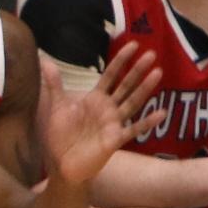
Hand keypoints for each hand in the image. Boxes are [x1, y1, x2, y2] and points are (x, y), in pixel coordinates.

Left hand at [41, 42, 164, 185]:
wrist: (61, 163)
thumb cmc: (61, 135)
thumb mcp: (57, 107)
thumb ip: (54, 85)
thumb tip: (45, 62)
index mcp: (95, 99)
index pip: (110, 75)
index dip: (121, 61)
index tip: (134, 44)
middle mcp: (108, 108)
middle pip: (125, 86)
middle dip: (137, 70)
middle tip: (151, 54)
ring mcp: (113, 123)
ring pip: (132, 103)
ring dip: (145, 89)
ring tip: (157, 73)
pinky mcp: (114, 139)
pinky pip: (133, 130)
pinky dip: (147, 123)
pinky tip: (161, 114)